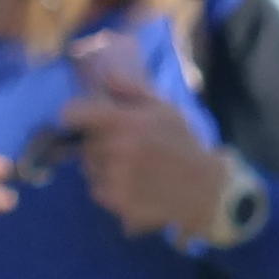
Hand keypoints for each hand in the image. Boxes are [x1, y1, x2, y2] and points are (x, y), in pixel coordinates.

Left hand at [60, 31, 230, 241]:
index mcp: (125, 122)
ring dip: (101, 167)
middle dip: (97, 144)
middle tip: (122, 148)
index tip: (81, 120)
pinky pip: (97, 191)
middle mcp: (116, 149)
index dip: (73, 115)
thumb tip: (103, 77)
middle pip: (84, 144)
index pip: (73, 113)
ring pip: (89, 168)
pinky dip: (108, 188)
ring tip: (129, 168)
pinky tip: (131, 185)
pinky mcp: (118, 202)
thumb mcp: (165, 108)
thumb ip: (131, 89)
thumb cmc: (184, 144)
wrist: (205, 188)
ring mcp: (116, 178)